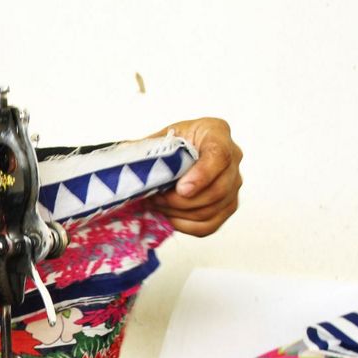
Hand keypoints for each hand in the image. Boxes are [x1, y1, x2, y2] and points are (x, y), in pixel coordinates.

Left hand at [148, 117, 241, 236]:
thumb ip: (147, 149)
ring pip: (212, 209)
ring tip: (158, 204)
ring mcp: (234, 183)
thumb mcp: (158, 138)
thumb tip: (124, 161)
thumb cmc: (169, 143)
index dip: (202, 176)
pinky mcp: (228, 204)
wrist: (177, 154)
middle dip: (182, 200)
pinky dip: (185, 225)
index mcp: (216, 132)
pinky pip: (210, 225)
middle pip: (218, 189)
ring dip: (179, 212)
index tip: (181, 189)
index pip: (219, 156)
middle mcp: (234, 156)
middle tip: (156, 198)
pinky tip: (169, 216)